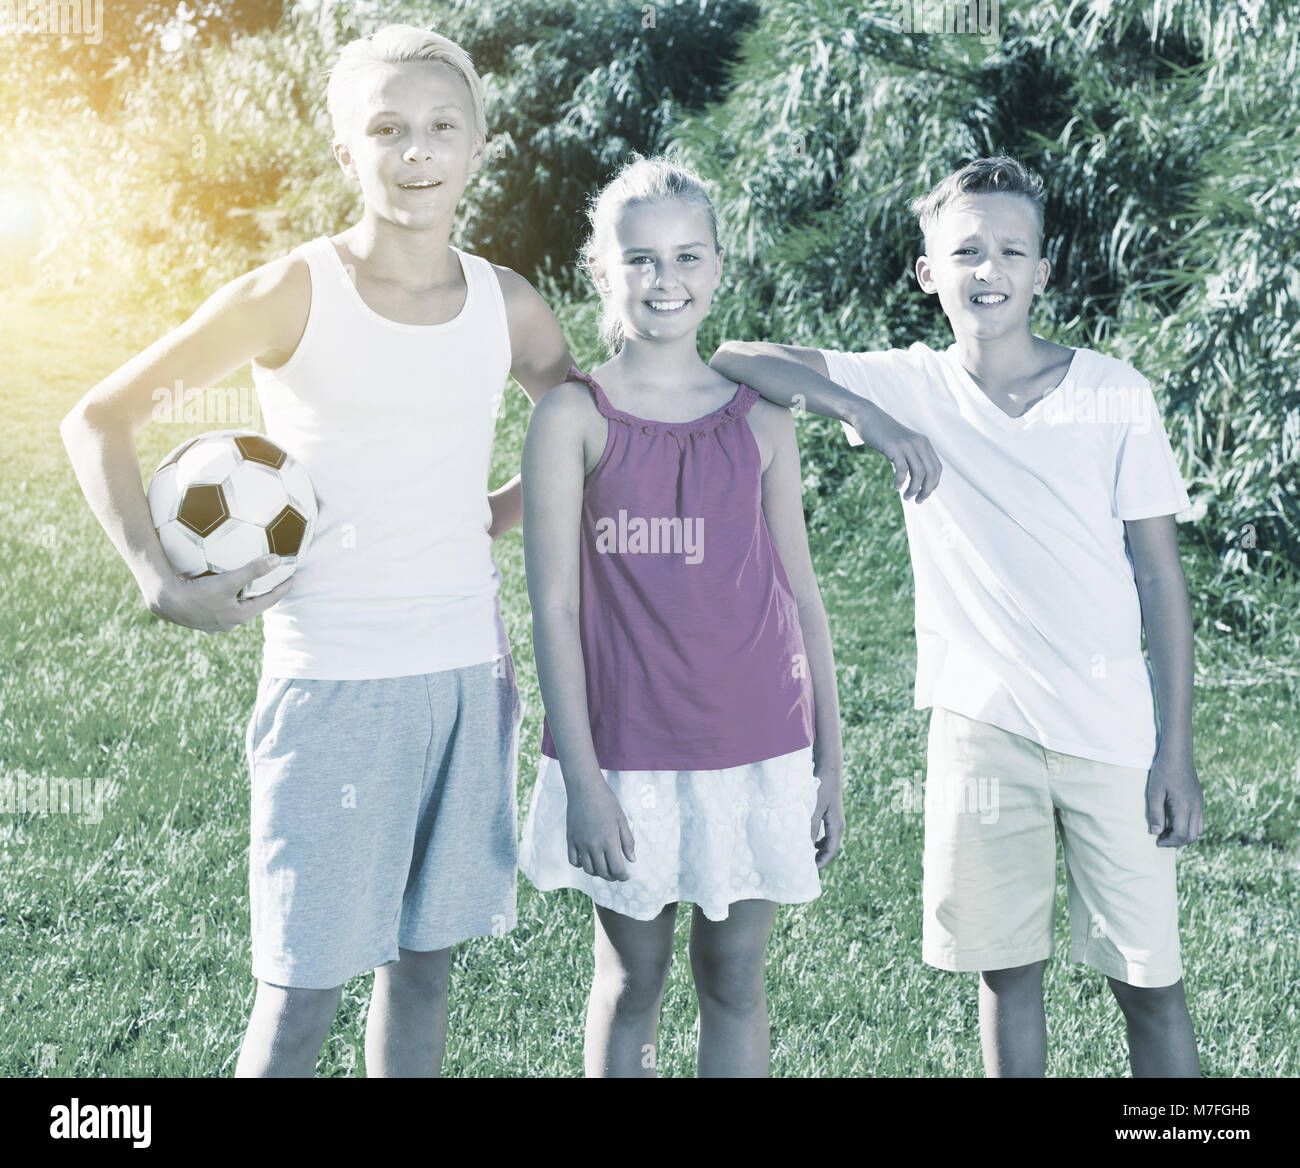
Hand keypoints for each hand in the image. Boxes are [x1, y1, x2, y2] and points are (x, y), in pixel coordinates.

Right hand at [145, 554, 293, 633]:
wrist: (164, 601)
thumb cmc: (198, 592)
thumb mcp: (229, 581)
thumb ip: (253, 570)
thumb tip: (277, 560)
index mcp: (240, 616)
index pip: (269, 601)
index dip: (282, 589)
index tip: (293, 578)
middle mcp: (228, 624)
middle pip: (252, 606)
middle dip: (263, 594)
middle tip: (273, 581)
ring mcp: (213, 624)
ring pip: (234, 608)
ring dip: (242, 598)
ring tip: (247, 586)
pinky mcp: (199, 619)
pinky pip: (217, 607)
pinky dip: (224, 599)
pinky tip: (220, 590)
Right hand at [566, 780, 635, 880]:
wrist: (585, 789)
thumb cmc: (607, 802)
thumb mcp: (622, 820)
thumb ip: (627, 841)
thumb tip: (632, 859)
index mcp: (610, 841)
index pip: (617, 869)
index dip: (623, 876)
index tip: (626, 876)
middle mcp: (594, 845)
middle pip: (603, 872)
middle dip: (612, 876)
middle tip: (616, 873)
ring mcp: (580, 843)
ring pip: (588, 869)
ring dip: (597, 872)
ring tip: (603, 868)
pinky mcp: (570, 839)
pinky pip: (573, 861)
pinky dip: (581, 865)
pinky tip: (587, 860)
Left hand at [811, 771, 844, 869]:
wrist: (829, 768)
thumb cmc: (822, 787)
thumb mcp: (814, 808)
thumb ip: (810, 827)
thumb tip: (805, 847)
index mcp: (837, 827)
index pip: (831, 852)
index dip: (821, 864)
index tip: (809, 872)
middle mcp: (838, 825)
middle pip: (830, 849)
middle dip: (819, 859)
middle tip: (804, 868)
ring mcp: (835, 820)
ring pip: (827, 842)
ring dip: (817, 851)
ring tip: (805, 857)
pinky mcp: (829, 814)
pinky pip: (825, 833)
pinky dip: (817, 840)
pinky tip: (808, 842)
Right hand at [853, 400, 941, 502]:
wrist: (868, 417)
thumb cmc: (884, 434)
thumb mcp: (902, 444)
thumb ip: (912, 456)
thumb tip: (918, 478)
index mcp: (924, 443)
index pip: (936, 468)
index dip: (933, 484)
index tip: (923, 494)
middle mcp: (919, 444)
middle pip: (931, 473)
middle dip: (926, 490)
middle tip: (918, 501)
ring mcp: (907, 445)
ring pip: (919, 473)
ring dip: (914, 489)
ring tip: (906, 497)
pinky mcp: (894, 447)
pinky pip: (902, 469)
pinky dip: (900, 481)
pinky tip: (896, 487)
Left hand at [1146, 750, 1203, 846]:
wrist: (1178, 753)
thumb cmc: (1163, 771)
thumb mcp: (1154, 792)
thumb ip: (1155, 813)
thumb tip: (1156, 833)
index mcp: (1185, 807)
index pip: (1182, 835)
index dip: (1169, 842)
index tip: (1157, 841)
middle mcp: (1196, 807)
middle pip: (1192, 836)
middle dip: (1177, 841)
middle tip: (1161, 838)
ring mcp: (1199, 803)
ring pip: (1198, 829)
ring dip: (1184, 835)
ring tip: (1167, 830)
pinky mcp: (1199, 799)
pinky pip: (1198, 819)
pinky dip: (1188, 826)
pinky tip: (1174, 819)